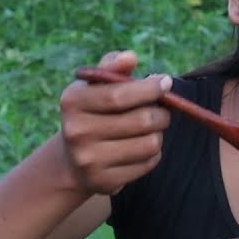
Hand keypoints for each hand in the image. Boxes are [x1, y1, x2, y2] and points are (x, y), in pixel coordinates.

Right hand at [59, 50, 171, 194]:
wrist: (73, 161)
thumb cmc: (93, 113)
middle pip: (141, 120)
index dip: (149, 89)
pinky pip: (148, 164)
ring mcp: (89, 159)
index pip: (118, 95)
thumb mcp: (95, 88)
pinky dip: (153, 155)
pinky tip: (141, 149)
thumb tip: (130, 56)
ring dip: (158, 135)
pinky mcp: (105, 181)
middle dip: (161, 113)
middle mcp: (76, 131)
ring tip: (150, 130)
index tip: (165, 83)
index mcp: (72, 101)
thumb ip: (112, 69)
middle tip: (162, 111)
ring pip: (149, 143)